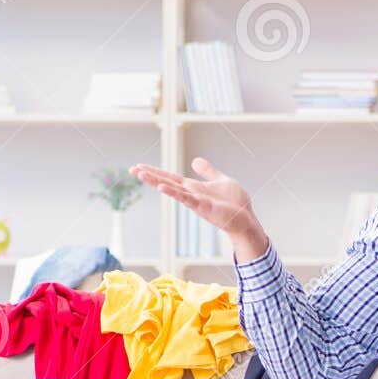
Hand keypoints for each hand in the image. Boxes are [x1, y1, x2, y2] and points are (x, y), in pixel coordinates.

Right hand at [128, 157, 265, 253]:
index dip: (156, 172)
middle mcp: (191, 194)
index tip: (139, 166)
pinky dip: (175, 193)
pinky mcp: (203, 208)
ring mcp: (196, 202)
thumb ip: (207, 171)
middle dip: (150, 176)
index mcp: (194, 187)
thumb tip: (195, 160)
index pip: (170, 177)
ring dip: (157, 182)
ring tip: (141, 174)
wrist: (246, 218)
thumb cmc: (234, 202)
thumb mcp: (220, 180)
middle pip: (166, 183)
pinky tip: (163, 188)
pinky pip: (186, 199)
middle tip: (132, 169)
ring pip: (173, 190)